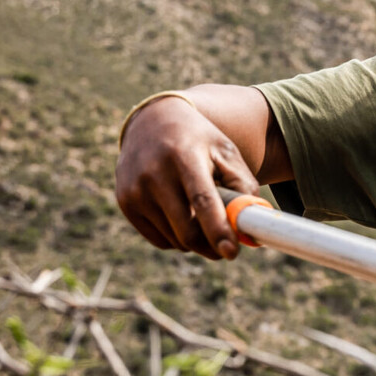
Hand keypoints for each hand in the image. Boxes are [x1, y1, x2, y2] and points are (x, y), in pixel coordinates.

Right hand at [115, 94, 260, 259]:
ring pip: (174, 239)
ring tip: (202, 217)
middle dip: (211, 246)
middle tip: (227, 247)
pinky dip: (176, 238)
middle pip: (186, 229)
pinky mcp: (125, 202)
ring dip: (195, 240)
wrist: (153, 122)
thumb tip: (250, 227)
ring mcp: (135, 189)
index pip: (202, 200)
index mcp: (185, 156)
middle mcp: (155, 173)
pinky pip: (159, 240)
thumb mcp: (226, 152)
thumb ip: (244, 187)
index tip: (231, 253)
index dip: (217, 229)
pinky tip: (181, 215)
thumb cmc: (199, 142)